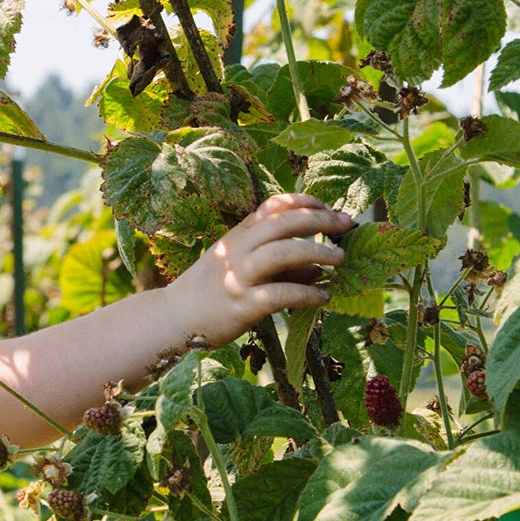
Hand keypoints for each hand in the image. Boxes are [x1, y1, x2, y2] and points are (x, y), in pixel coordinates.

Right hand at [166, 193, 355, 348]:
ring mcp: (238, 277)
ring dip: (317, 251)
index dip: (306, 202)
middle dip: (320, 220)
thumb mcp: (240, 267)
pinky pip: (280, 294)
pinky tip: (323, 297)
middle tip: (347, 226)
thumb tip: (318, 267)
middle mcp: (238, 250)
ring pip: (282, 252)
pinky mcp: (241, 305)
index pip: (274, 205)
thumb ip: (278, 263)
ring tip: (340, 258)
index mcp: (238, 235)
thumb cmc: (210, 292)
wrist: (173, 319)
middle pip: (283, 223)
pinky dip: (306, 293)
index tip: (330, 208)